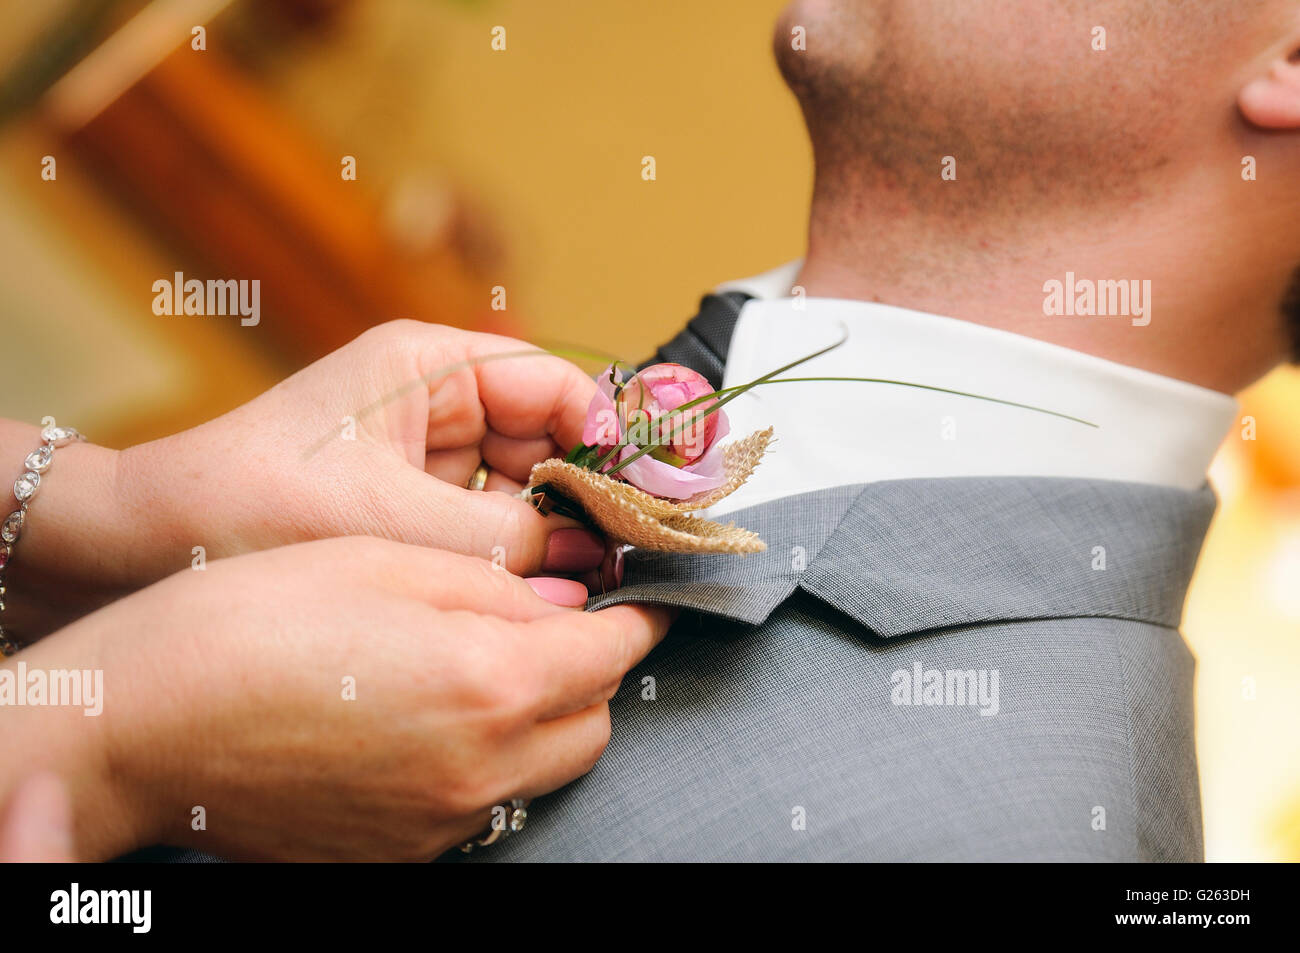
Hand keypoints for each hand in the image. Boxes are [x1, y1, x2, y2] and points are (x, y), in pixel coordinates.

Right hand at [10, 537, 669, 860]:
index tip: (640, 602)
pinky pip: (483, 805)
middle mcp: (478, 769)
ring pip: (544, 771)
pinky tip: (432, 720)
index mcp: (488, 684)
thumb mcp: (389, 561)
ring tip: (486, 670)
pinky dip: (487, 762)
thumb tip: (567, 604)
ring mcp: (439, 822)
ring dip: (543, 721)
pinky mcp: (400, 851)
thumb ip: (498, 589)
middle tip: (553, 627)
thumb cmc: (252, 620)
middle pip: (591, 723)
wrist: (141, 723)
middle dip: (589, 672)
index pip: (611, 655)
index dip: (634, 620)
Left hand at [124, 320, 607, 578]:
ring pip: (528, 491)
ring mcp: (427, 457)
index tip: (650, 496)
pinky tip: (538, 593)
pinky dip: (518, 559)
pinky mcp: (414, 507)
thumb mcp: (389, 518)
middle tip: (626, 558)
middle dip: (587, 497)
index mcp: (431, 366)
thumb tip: (590, 572)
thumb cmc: (246, 504)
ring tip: (587, 584)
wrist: (145, 547)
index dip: (612, 438)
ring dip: (555, 536)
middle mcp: (437, 403)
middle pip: (553, 440)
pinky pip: (491, 528)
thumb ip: (503, 542)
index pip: (556, 386)